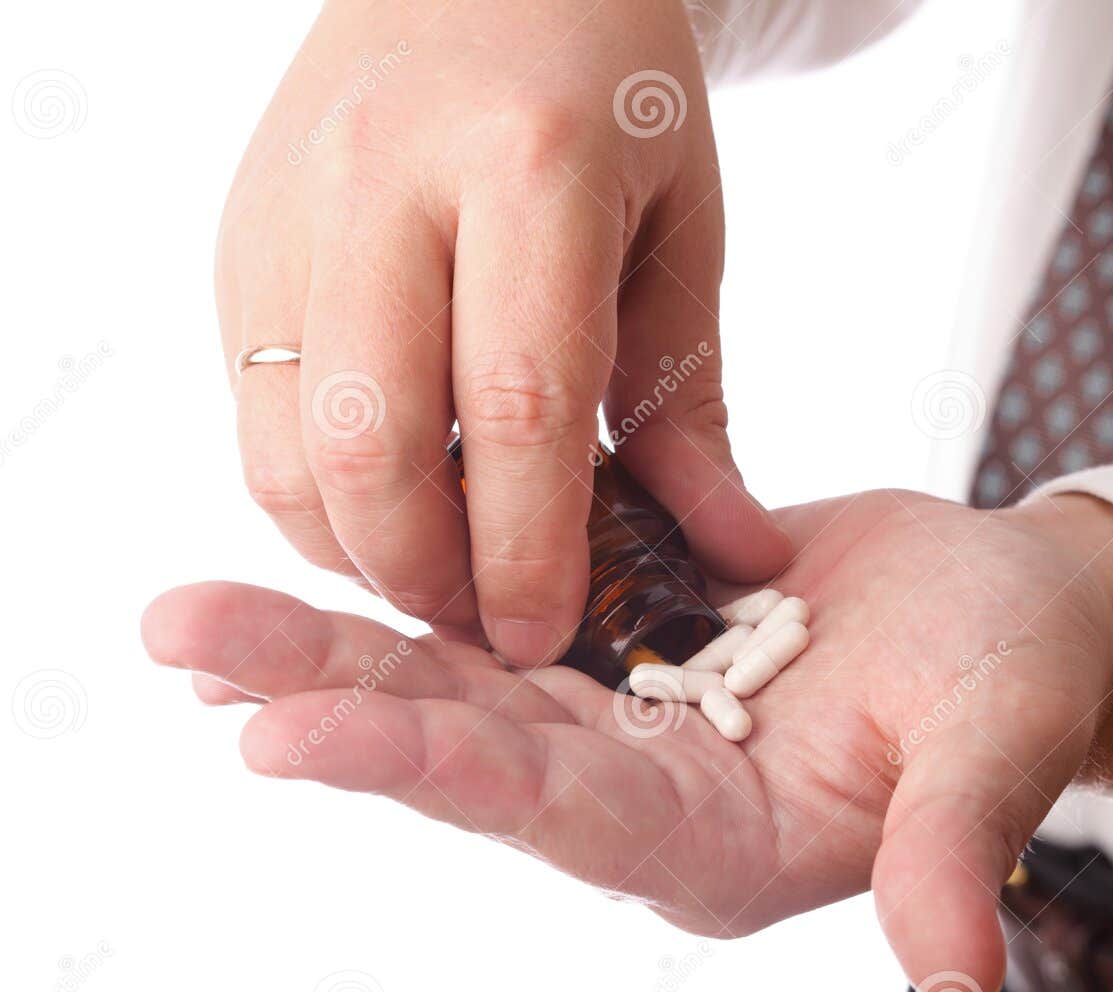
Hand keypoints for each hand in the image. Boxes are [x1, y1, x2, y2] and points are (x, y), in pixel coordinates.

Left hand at [141, 491, 1112, 991]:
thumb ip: (954, 849)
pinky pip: (501, 615)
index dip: (435, 770)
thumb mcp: (999, 746)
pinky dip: (412, 586)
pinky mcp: (623, 646)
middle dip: (333, 697)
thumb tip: (957, 984)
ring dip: (336, 644)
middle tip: (187, 643)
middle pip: (473, 752)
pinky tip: (314, 553)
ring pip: (464, 683)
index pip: (562, 814)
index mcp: (723, 842)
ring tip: (193, 617)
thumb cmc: (1023, 676)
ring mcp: (627, 722)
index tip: (292, 735)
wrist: (1014, 607)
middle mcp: (649, 797)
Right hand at [217, 0, 787, 661]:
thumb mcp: (682, 230)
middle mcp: (380, 181)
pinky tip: (396, 494)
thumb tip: (736, 551)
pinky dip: (316, 489)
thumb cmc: (609, 95)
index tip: (547, 636)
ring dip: (356, 546)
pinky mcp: (237, 241)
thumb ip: (695, 401)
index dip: (531, 550)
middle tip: (487, 622)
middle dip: (426, 575)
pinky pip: (254, 411)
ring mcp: (287, 210)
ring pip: (282, 447)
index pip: (520, 405)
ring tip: (441, 566)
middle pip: (372, 445)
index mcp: (528, 164)